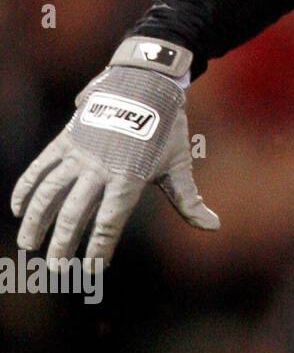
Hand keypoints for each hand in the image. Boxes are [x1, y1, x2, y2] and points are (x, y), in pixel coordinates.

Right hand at [10, 37, 218, 265]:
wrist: (145, 82)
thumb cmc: (167, 127)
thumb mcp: (179, 163)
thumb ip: (189, 200)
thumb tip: (214, 226)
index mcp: (129, 177)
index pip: (109, 222)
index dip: (99, 248)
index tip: (92, 270)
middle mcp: (100, 168)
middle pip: (74, 213)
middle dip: (62, 243)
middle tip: (55, 268)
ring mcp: (80, 152)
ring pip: (50, 193)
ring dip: (36, 221)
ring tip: (28, 245)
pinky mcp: (67, 139)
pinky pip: (41, 166)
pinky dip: (27, 187)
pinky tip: (17, 208)